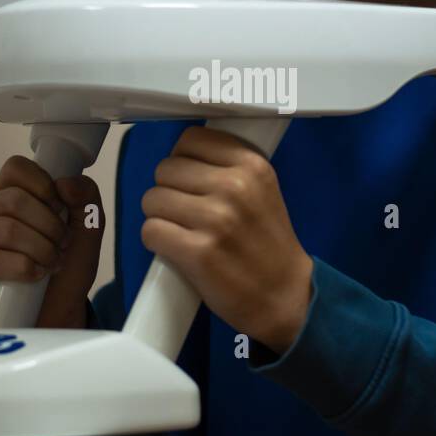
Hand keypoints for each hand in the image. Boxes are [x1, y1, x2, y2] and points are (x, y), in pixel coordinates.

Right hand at [0, 156, 103, 328]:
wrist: (58, 312)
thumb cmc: (66, 267)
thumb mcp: (88, 230)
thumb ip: (86, 198)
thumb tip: (65, 183)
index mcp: (10, 195)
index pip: (14, 168)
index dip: (42, 183)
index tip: (60, 206)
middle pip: (11, 200)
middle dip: (48, 223)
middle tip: (62, 243)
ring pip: (3, 229)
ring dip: (39, 247)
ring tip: (53, 262)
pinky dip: (22, 267)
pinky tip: (36, 275)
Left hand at [140, 126, 312, 353]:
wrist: (285, 296)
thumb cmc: (267, 243)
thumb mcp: (262, 190)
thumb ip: (226, 167)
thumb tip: (179, 156)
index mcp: (252, 165)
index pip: (190, 139)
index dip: (183, 160)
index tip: (191, 181)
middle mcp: (235, 186)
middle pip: (165, 168)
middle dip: (168, 190)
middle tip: (186, 212)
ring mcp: (216, 219)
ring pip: (152, 199)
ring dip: (159, 216)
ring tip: (181, 231)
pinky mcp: (198, 252)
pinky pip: (150, 230)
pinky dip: (156, 240)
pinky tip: (175, 248)